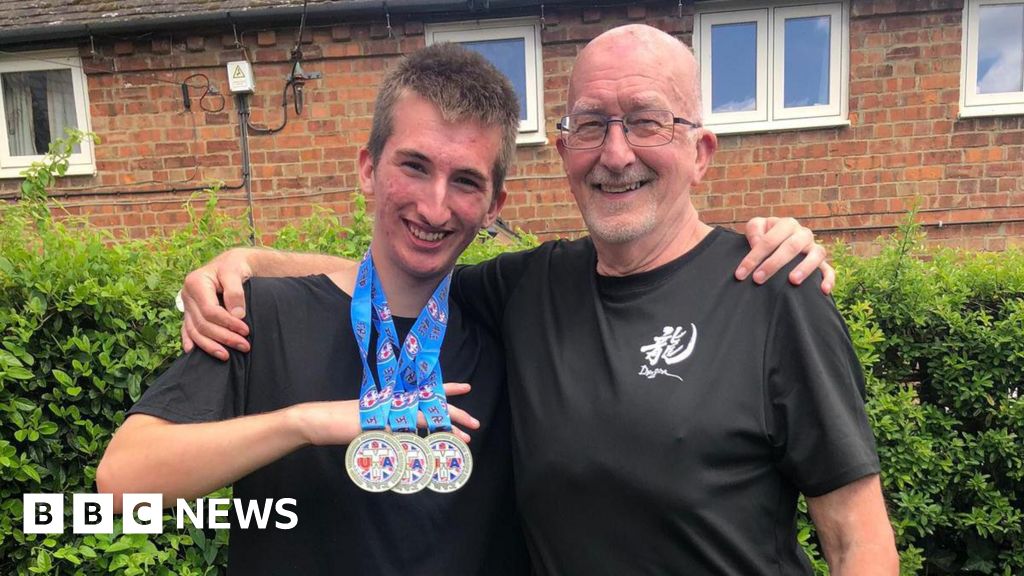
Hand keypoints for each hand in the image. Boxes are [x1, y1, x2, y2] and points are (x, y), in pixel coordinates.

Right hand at [181, 248, 254, 359]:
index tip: (245, 330)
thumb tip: (237, 315)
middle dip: (224, 337)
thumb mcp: (235, 272)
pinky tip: (192, 353)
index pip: (210, 311)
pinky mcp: (189, 313)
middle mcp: (187, 295)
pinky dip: (191, 342)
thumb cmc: (234, 267)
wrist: (230, 265)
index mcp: (195, 283)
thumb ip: (235, 291)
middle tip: (244, 345)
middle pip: (203, 324)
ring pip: (194, 331)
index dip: (228, 323)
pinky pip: (187, 330)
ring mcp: (187, 306)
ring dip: (211, 346)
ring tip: (227, 356)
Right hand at [292, 383, 479, 445]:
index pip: (426, 391)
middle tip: (476, 423)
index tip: (467, 386)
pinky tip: (438, 446)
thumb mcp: (373, 419)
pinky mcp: (383, 425)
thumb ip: (391, 422)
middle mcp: (396, 402)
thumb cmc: (345, 421)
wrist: (323, 421)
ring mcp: (390, 413)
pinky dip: (423, 440)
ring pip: (427, 418)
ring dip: (448, 429)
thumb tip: (406, 430)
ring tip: (466, 437)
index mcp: (395, 398)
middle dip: (457, 413)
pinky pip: (408, 433)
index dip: (447, 388)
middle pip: (433, 404)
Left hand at [735, 217, 834, 293]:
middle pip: (791, 247)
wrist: (779, 242)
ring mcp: (814, 248)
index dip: (753, 257)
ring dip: (804, 268)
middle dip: (773, 264)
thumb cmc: (765, 235)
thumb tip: (757, 242)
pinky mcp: (822, 262)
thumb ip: (754, 230)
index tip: (740, 274)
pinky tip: (823, 290)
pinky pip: (829, 269)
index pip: (769, 240)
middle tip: (758, 279)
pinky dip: (828, 279)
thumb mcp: (756, 227)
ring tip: (792, 281)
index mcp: (786, 224)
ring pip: (816, 254)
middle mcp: (803, 234)